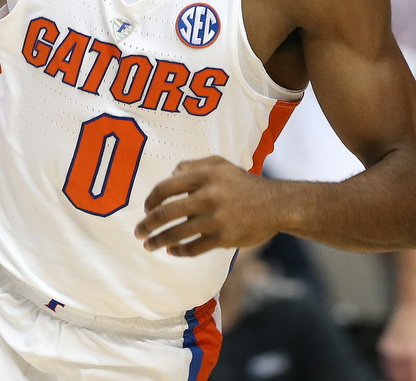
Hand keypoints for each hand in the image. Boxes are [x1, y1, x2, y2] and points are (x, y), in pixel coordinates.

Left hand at [136, 156, 285, 256]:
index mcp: (205, 176)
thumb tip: (170, 175)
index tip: (146, 209)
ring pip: (177, 233)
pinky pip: (194, 248)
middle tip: (138, 232)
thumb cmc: (244, 183)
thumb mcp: (221, 164)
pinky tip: (172, 251)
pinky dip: (180, 251)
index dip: (151, 200)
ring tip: (150, 246)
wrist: (276, 204)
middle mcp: (208, 196)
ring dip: (159, 241)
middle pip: (166, 213)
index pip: (166, 187)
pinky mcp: (223, 238)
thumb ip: (193, 166)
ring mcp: (215, 219)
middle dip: (148, 225)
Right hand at [379, 300, 415, 380]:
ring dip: (402, 377)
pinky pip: (386, 368)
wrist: (413, 306)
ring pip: (391, 376)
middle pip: (401, 380)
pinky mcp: (382, 348)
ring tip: (414, 370)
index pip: (415, 380)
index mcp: (412, 355)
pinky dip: (394, 371)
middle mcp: (396, 355)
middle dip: (413, 379)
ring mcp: (387, 352)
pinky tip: (405, 366)